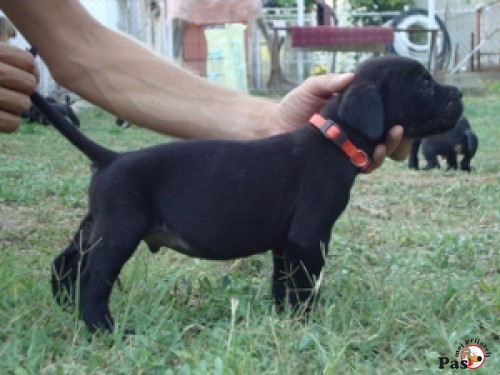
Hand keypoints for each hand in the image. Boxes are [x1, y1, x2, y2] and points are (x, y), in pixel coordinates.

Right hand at [0, 43, 38, 132]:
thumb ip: (8, 61)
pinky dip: (8, 122)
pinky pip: (13, 123)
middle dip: (23, 90)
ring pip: (23, 104)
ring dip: (16, 106)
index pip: (28, 62)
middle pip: (29, 84)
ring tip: (1, 103)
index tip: (25, 76)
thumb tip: (35, 77)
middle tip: (10, 91)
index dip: (32, 72)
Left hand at [273, 73, 410, 171]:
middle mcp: (352, 136)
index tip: (400, 117)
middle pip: (381, 141)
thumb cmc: (294, 106)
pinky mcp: (333, 165)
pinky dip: (363, 165)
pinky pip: (353, 169)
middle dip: (393, 140)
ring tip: (380, 148)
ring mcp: (343, 151)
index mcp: (353, 117)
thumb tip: (352, 76)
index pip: (380, 120)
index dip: (392, 121)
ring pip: (371, 157)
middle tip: (396, 132)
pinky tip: (366, 160)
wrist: (273, 125)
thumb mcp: (311, 88)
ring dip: (380, 154)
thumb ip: (329, 82)